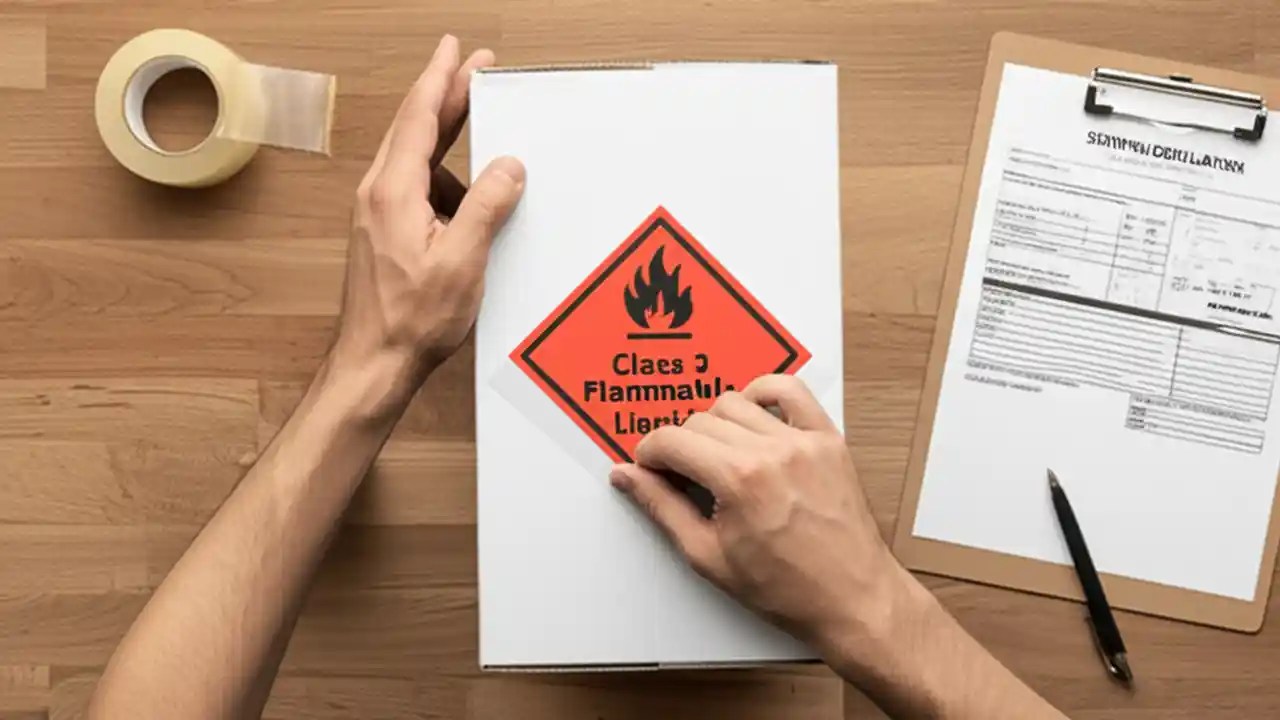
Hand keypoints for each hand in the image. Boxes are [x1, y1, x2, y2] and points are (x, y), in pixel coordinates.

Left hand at [329, 35, 524, 396]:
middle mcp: (378, 194)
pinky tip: (472, 208)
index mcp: (394, 191)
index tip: (455, 49)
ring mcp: (377, 213)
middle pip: (415, 128)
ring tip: (490, 153)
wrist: (374, 364)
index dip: (441, 78)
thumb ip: (487, 207)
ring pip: (417, 161)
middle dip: (447, 95)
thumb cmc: (413, 321)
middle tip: (475, 68)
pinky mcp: (383, 233)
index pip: (419, 117)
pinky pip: (418, 190)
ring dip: (451, 146)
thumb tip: (509, 165)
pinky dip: (447, 185)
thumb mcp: (463, 261)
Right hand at [610, 375, 907, 654]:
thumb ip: (662, 507)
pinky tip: (752, 418)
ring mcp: (804, 441)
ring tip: (718, 457)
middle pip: (700, 420)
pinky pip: (790, 391)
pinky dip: (764, 393)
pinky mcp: (828, 439)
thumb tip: (626, 476)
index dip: (649, 453)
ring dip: (716, 423)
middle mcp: (773, 451)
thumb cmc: (786, 588)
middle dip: (680, 444)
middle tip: (682, 474)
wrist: (852, 599)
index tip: (649, 468)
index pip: (673, 440)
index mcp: (739, 480)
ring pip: (737, 403)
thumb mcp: (708, 556)